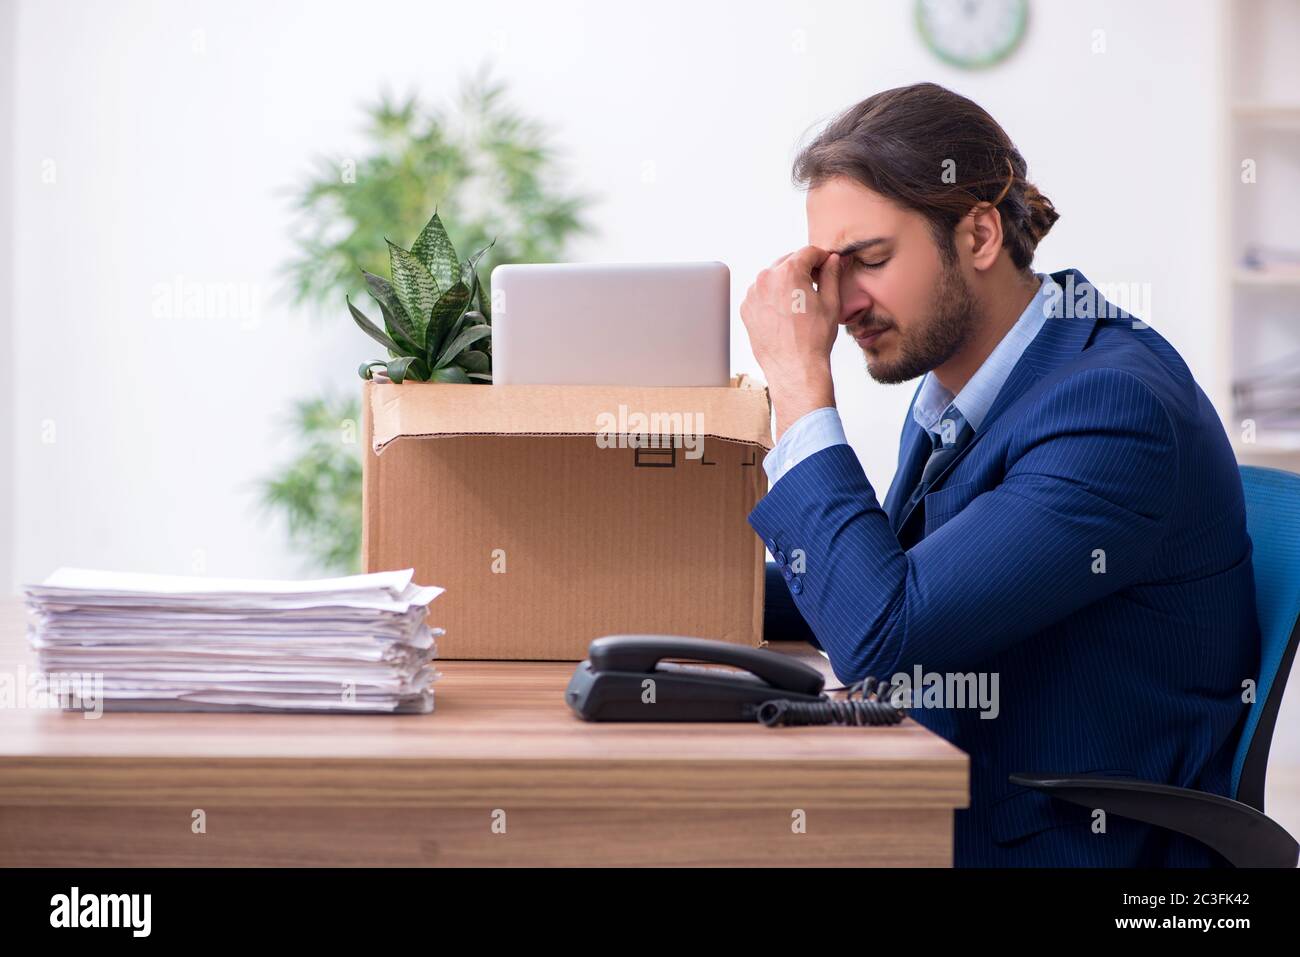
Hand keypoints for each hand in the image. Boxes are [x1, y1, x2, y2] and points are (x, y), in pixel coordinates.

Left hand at [740, 246, 842, 438]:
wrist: (794, 369)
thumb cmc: (814, 340)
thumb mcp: (831, 302)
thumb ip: (831, 274)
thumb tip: (833, 260)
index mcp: (788, 272)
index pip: (808, 252)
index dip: (822, 257)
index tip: (827, 264)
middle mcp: (766, 279)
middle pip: (788, 261)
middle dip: (803, 268)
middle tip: (817, 281)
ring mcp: (752, 294)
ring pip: (773, 277)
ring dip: (787, 281)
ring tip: (801, 300)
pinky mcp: (746, 309)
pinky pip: (761, 294)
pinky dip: (773, 296)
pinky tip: (786, 312)